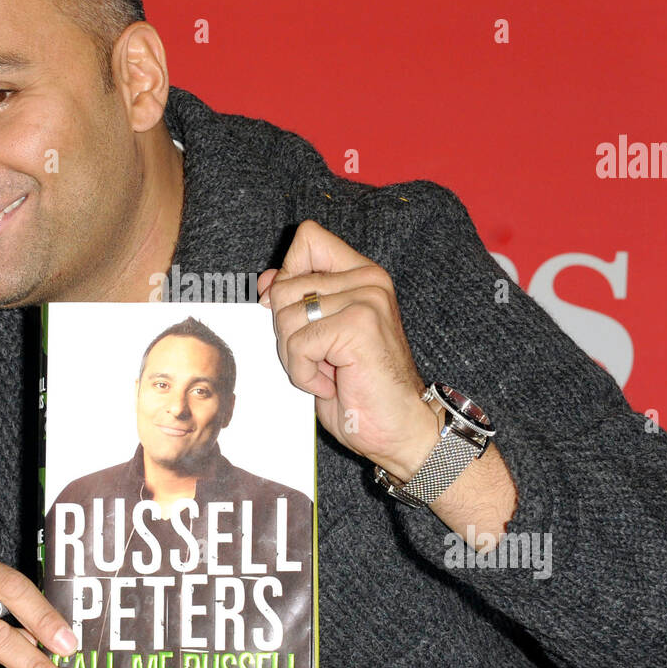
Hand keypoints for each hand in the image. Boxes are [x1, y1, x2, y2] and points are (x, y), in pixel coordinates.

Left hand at [257, 219, 435, 481]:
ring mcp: (366, 299)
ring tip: (328, 372)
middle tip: (319, 359)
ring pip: (286, 316)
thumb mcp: (320, 337)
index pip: (309, 238)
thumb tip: (266, 281)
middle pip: (284, 285)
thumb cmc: (361, 390)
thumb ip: (298, 301)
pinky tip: (331, 384)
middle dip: (285, 332)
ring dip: (294, 357)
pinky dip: (303, 374)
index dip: (286, 274)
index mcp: (361, 275)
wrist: (400, 430)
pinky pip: (298, 344)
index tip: (295, 313)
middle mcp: (368, 280)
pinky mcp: (359, 324)